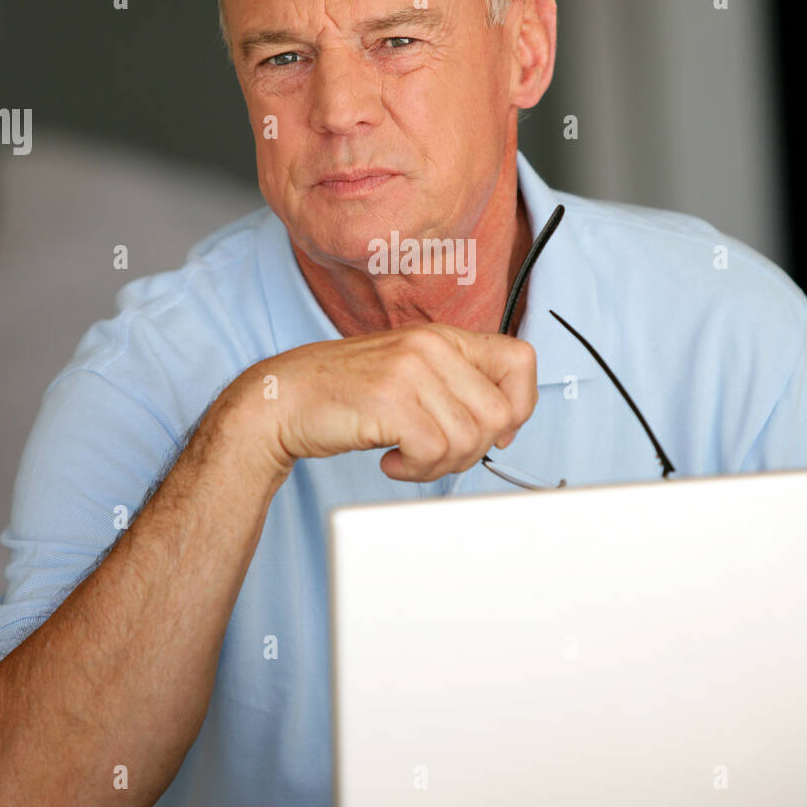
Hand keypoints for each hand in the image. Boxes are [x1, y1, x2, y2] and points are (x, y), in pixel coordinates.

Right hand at [241, 323, 537, 483]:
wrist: (283, 399)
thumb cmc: (346, 393)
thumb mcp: (411, 375)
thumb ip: (458, 387)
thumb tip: (508, 425)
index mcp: (443, 337)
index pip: (522, 360)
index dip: (519, 404)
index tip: (494, 430)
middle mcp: (431, 347)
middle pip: (500, 413)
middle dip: (474, 449)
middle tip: (436, 452)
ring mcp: (410, 371)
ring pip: (469, 439)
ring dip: (440, 464)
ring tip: (407, 455)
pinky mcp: (389, 401)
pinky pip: (434, 452)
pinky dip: (415, 469)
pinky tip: (391, 460)